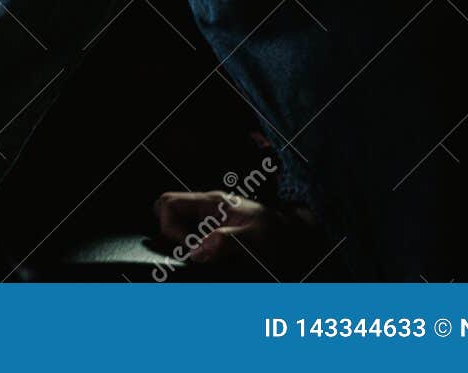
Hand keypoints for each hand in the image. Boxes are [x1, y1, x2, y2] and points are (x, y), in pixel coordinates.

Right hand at [152, 189, 322, 273]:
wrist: (300, 241)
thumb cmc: (280, 235)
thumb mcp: (255, 239)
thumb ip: (225, 241)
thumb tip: (196, 252)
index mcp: (212, 203)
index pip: (169, 203)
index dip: (169, 227)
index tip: (187, 248)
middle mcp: (206, 211)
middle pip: (168, 213)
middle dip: (171, 236)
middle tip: (190, 255)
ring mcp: (208, 223)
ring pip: (178, 230)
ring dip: (184, 248)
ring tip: (204, 261)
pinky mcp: (213, 237)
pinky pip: (192, 243)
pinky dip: (196, 255)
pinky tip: (211, 264)